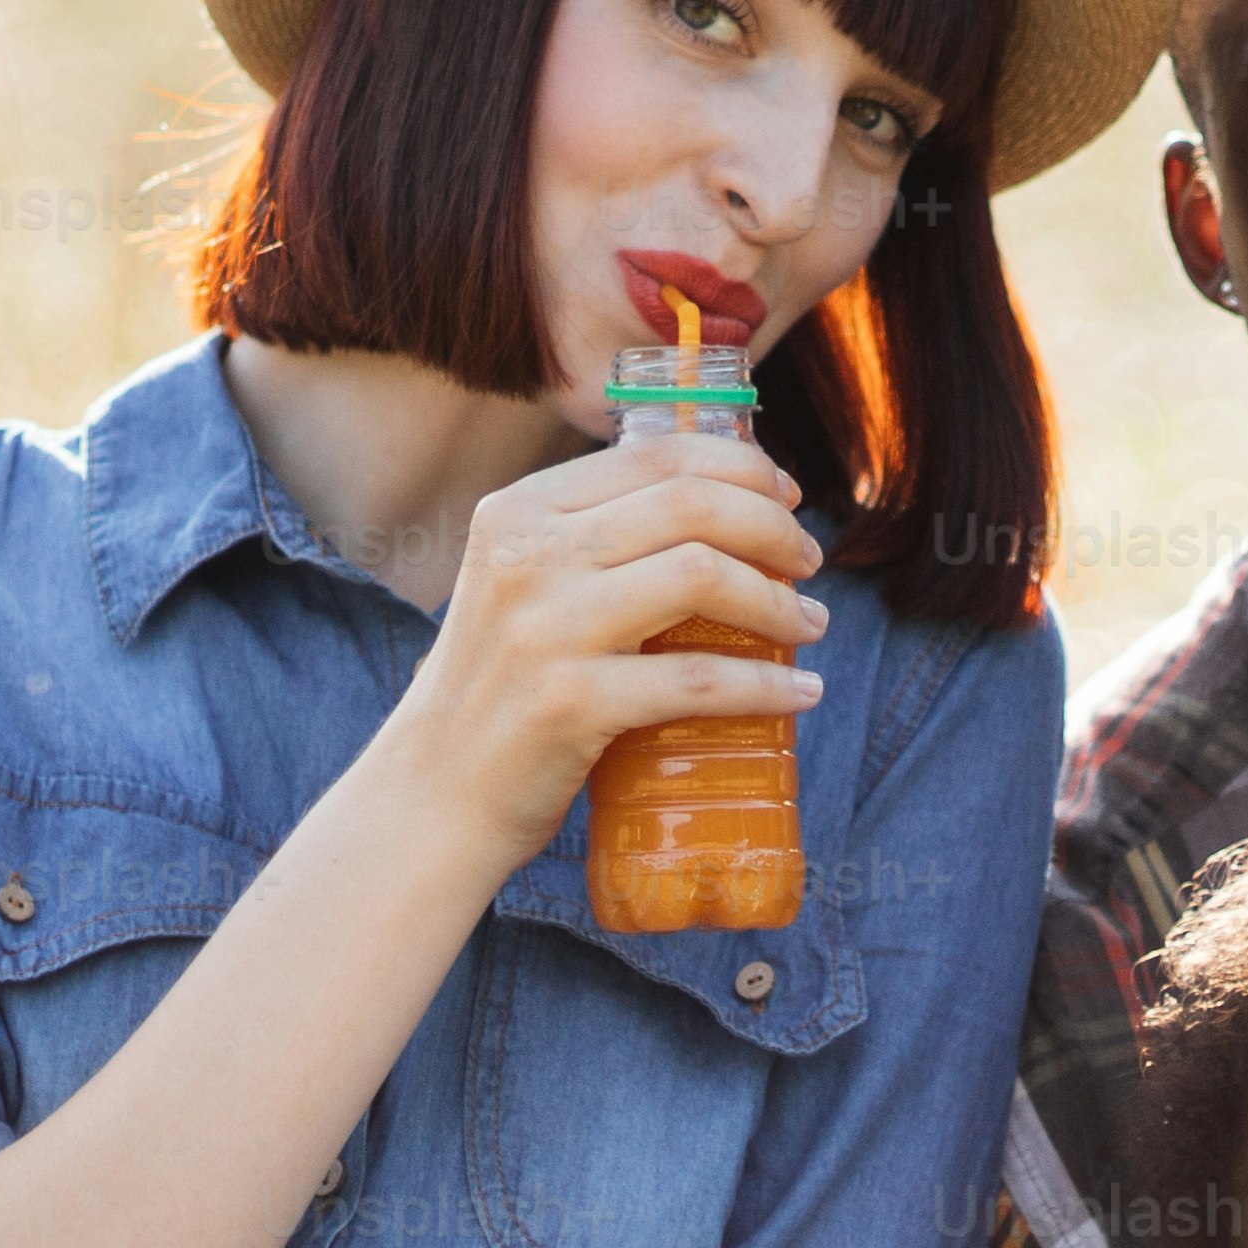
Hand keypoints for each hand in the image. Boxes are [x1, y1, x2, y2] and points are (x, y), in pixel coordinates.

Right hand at [372, 421, 824, 855]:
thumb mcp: (520, 584)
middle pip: (691, 505)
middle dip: (773, 529)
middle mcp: (528, 555)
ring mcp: (547, 629)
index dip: (741, 466)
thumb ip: (590, 538)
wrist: (437, 793)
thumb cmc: (500, 688)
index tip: (785, 497)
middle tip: (807, 563)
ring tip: (810, 625)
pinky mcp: (571, 704)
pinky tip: (801, 693)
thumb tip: (718, 505)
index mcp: (519, 511)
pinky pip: (700, 680)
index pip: (655, 454)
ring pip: (703, 577)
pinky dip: (768, 686)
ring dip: (779, 602)